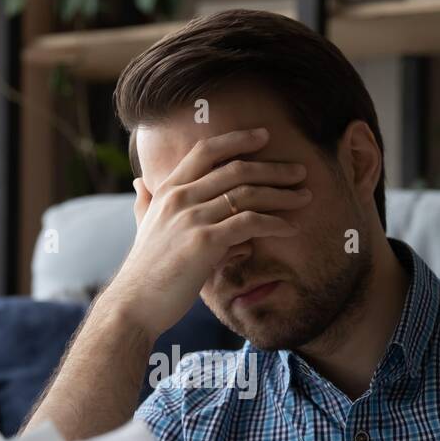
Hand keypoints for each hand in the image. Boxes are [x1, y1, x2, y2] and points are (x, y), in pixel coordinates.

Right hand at [100, 128, 310, 338]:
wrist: (135, 304)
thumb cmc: (145, 271)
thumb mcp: (142, 228)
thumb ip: (144, 203)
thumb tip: (139, 184)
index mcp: (167, 190)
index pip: (205, 151)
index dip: (237, 139)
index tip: (264, 136)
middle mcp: (179, 198)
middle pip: (235, 170)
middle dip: (273, 169)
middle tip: (299, 171)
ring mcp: (191, 218)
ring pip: (247, 194)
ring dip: (282, 195)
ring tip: (305, 197)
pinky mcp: (205, 242)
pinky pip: (249, 223)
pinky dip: (274, 224)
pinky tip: (290, 228)